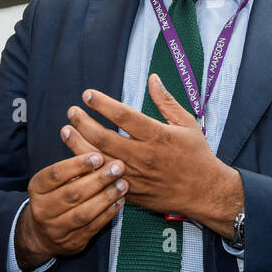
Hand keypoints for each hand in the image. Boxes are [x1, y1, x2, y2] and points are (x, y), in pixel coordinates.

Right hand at [15, 133, 128, 269]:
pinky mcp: (72, 242)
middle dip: (98, 180)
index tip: (98, 155)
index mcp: (36, 188)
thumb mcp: (54, 181)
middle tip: (118, 167)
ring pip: (84, 213)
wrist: (42, 234)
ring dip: (106, 197)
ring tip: (123, 184)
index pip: (55, 175)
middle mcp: (42, 209)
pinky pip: (92, 227)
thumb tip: (95, 145)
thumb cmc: (54, 196)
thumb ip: (72, 167)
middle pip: (72, 194)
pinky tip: (120, 201)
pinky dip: (108, 213)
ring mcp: (56, 229)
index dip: (76, 165)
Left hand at [65, 76, 243, 237]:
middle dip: (83, 123)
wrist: (205, 192)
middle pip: (104, 138)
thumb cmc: (197, 155)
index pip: (123, 116)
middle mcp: (143, 155)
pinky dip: (87, 169)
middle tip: (72, 111)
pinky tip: (74, 159)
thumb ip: (166, 101)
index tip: (88, 94)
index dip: (103, 104)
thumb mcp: (187, 124)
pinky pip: (103, 180)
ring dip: (79, 144)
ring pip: (99, 160)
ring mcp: (135, 175)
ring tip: (66, 130)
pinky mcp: (131, 191)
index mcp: (157, 136)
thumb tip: (152, 78)